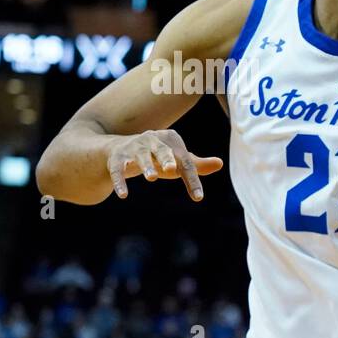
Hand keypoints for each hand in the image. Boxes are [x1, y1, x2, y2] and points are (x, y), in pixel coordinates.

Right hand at [107, 129, 222, 200]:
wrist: (121, 149)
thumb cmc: (158, 157)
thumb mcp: (177, 160)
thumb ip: (197, 164)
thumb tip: (220, 163)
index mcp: (170, 140)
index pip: (185, 161)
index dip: (192, 179)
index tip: (198, 197)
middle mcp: (152, 140)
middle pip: (162, 150)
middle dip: (166, 158)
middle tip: (172, 169)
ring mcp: (133, 147)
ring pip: (140, 156)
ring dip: (146, 166)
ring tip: (152, 177)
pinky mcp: (116, 157)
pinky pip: (117, 169)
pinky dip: (120, 181)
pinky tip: (123, 195)